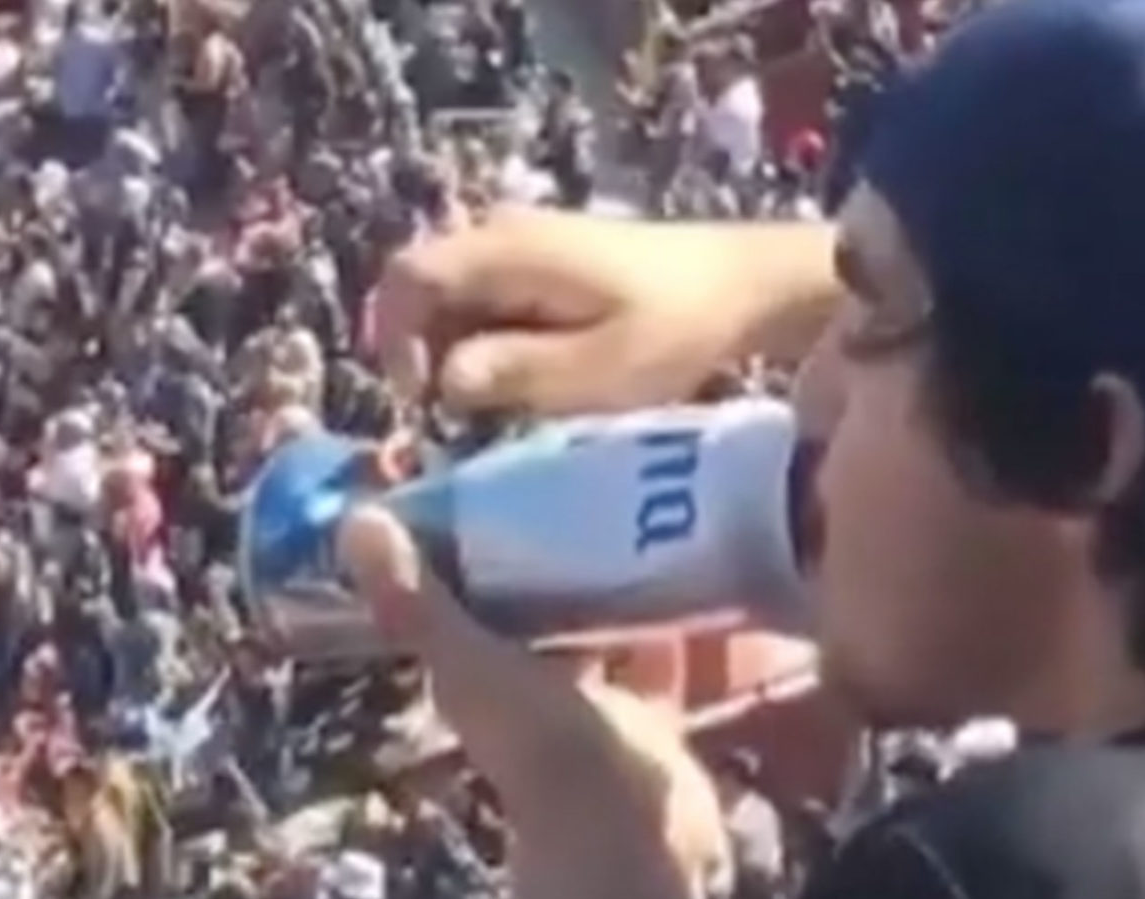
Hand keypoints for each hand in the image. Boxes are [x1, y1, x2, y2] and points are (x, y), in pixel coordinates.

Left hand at [335, 506, 723, 876]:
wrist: (633, 832)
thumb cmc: (543, 747)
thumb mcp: (471, 664)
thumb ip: (418, 602)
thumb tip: (355, 522)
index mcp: (474, 679)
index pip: (459, 601)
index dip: (464, 549)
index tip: (483, 484)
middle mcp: (527, 693)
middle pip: (531, 611)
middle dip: (547, 556)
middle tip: (570, 481)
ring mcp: (591, 710)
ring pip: (597, 631)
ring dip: (609, 582)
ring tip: (632, 511)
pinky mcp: (648, 721)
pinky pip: (658, 660)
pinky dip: (671, 622)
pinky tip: (690, 571)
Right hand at [370, 209, 833, 415]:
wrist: (749, 287)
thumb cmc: (678, 327)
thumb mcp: (599, 368)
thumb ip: (517, 372)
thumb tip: (445, 382)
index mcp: (508, 249)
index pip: (407, 278)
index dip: (395, 340)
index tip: (423, 401)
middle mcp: (503, 233)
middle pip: (426, 290)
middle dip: (428, 355)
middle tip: (463, 419)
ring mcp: (524, 245)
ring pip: (456, 301)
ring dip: (463, 355)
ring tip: (501, 408)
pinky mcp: (546, 265)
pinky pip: (490, 303)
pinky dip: (493, 344)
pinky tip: (531, 384)